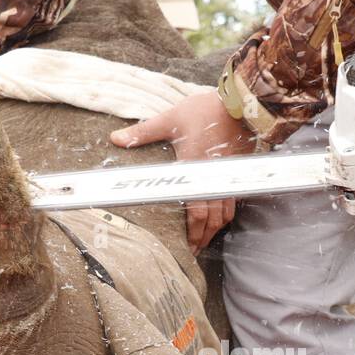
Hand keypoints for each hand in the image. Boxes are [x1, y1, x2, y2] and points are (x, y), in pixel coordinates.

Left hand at [111, 90, 255, 250]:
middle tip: (194, 251)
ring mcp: (226, 177)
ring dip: (215, 230)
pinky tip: (219, 220)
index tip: (186, 246)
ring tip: (205, 241)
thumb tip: (115, 138)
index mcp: (194, 170)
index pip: (196, 212)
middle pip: (211, 220)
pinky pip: (232, 201)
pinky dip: (225, 215)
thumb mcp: (169, 120)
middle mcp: (212, 179)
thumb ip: (142, 132)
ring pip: (224, 214)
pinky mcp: (235, 173)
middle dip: (203, 238)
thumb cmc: (204, 111)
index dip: (192, 233)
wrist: (239, 103)